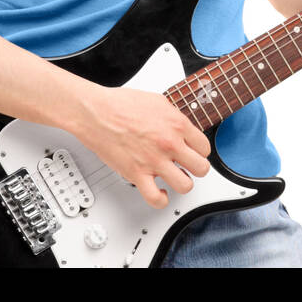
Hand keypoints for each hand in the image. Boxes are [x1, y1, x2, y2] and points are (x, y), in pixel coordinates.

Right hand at [70, 85, 212, 208]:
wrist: (96, 113)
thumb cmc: (120, 104)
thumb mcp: (157, 101)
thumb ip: (173, 117)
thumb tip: (181, 127)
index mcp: (176, 125)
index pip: (204, 147)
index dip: (199, 150)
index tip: (193, 152)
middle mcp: (169, 144)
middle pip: (201, 168)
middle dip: (196, 168)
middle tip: (188, 166)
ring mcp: (154, 161)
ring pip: (185, 185)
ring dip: (182, 183)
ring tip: (175, 178)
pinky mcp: (137, 174)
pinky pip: (156, 198)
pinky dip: (161, 200)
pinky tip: (160, 192)